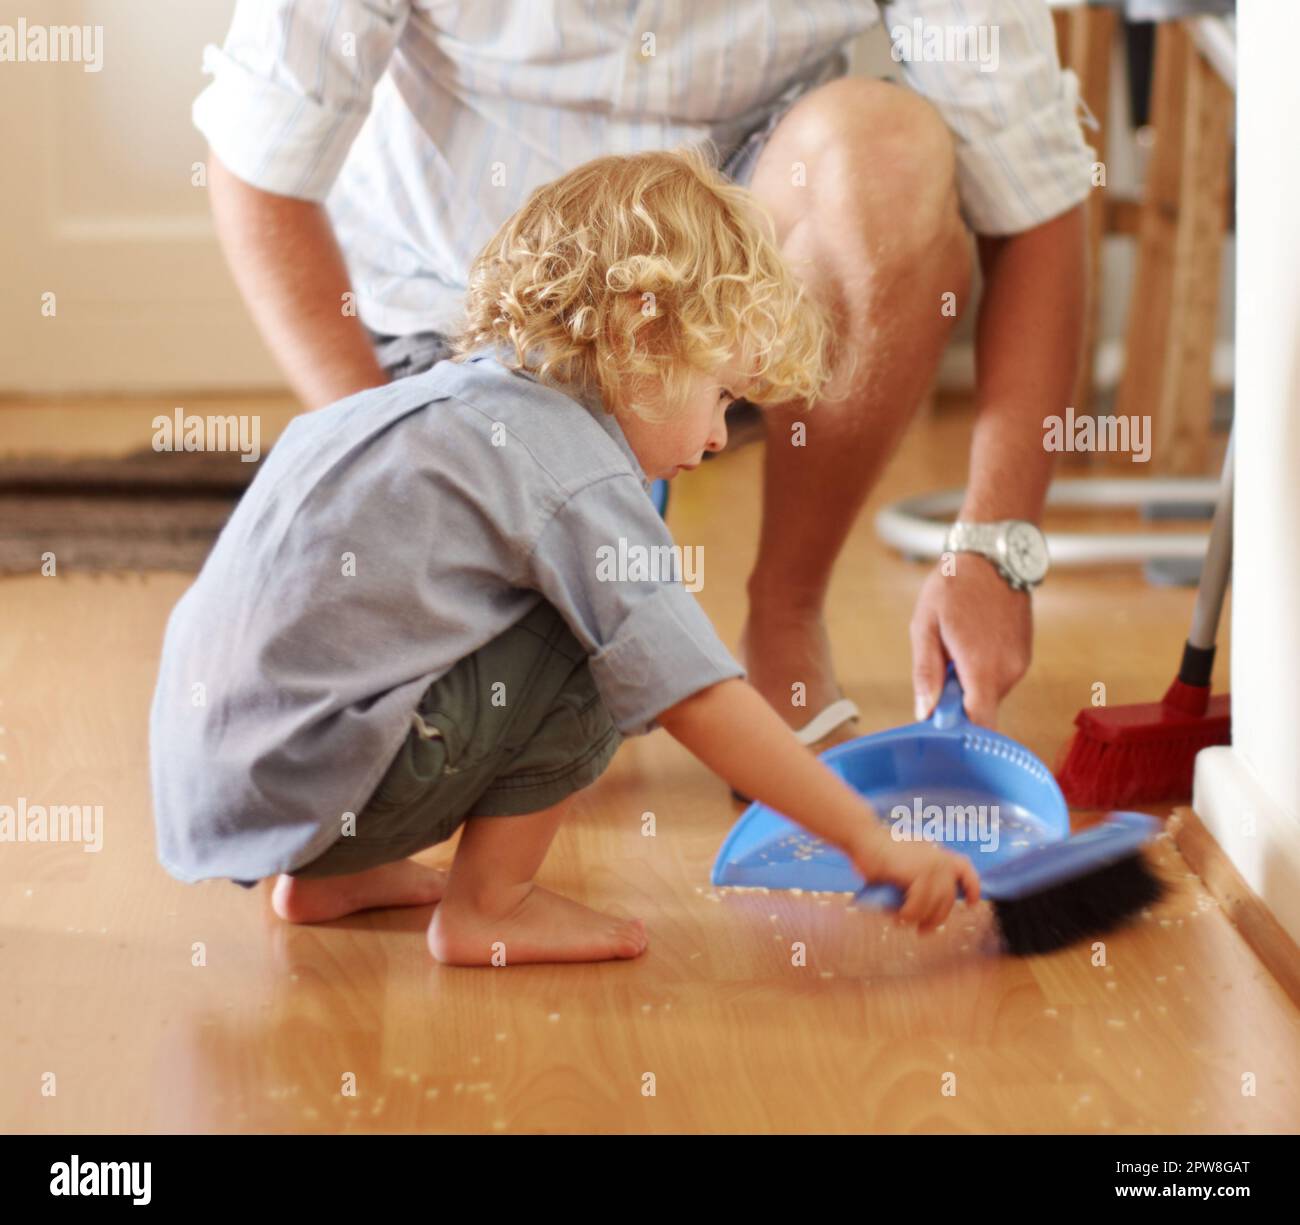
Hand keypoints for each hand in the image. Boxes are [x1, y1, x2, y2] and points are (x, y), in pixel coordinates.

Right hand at [853, 829, 981, 932]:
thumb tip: (920, 907)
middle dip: (937, 918)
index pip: (964, 869)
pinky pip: (920, 904)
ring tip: (902, 922)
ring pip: (936, 904)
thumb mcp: (903, 865)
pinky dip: (910, 914)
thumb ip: (915, 879)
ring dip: (920, 918)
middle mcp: (940, 858)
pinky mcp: (921, 873)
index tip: (972, 904)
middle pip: (949, 898)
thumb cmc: (876, 852)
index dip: (972, 888)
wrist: (863, 837)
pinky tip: (899, 917)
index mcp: (937, 853)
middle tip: (922, 931)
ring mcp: (933, 865)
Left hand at [909, 554, 1031, 728]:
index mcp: (982, 668)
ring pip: (990, 693)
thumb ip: (926, 673)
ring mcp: (1020, 663)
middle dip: (959, 699)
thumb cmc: (954, 586)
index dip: (959, 729)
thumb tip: (925, 711)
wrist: (993, 554)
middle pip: (982, 709)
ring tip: (957, 645)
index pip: (980, 723)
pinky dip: (983, 670)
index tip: (939, 718)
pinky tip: (973, 640)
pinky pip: (1000, 677)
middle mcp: (1008, 671)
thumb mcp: (925, 626)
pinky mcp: (1024, 655)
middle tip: (941, 666)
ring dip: (970, 681)